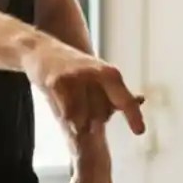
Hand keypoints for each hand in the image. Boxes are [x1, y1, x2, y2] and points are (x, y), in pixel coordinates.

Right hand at [21, 38, 145, 137]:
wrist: (41, 50)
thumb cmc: (75, 66)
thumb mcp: (99, 75)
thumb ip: (117, 92)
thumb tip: (140, 100)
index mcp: (110, 73)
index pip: (125, 99)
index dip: (133, 115)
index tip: (140, 131)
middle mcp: (95, 73)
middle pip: (102, 116)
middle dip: (95, 119)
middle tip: (83, 103)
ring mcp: (75, 79)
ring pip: (83, 119)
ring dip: (79, 120)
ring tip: (72, 102)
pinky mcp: (57, 83)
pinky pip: (66, 115)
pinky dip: (65, 116)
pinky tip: (61, 103)